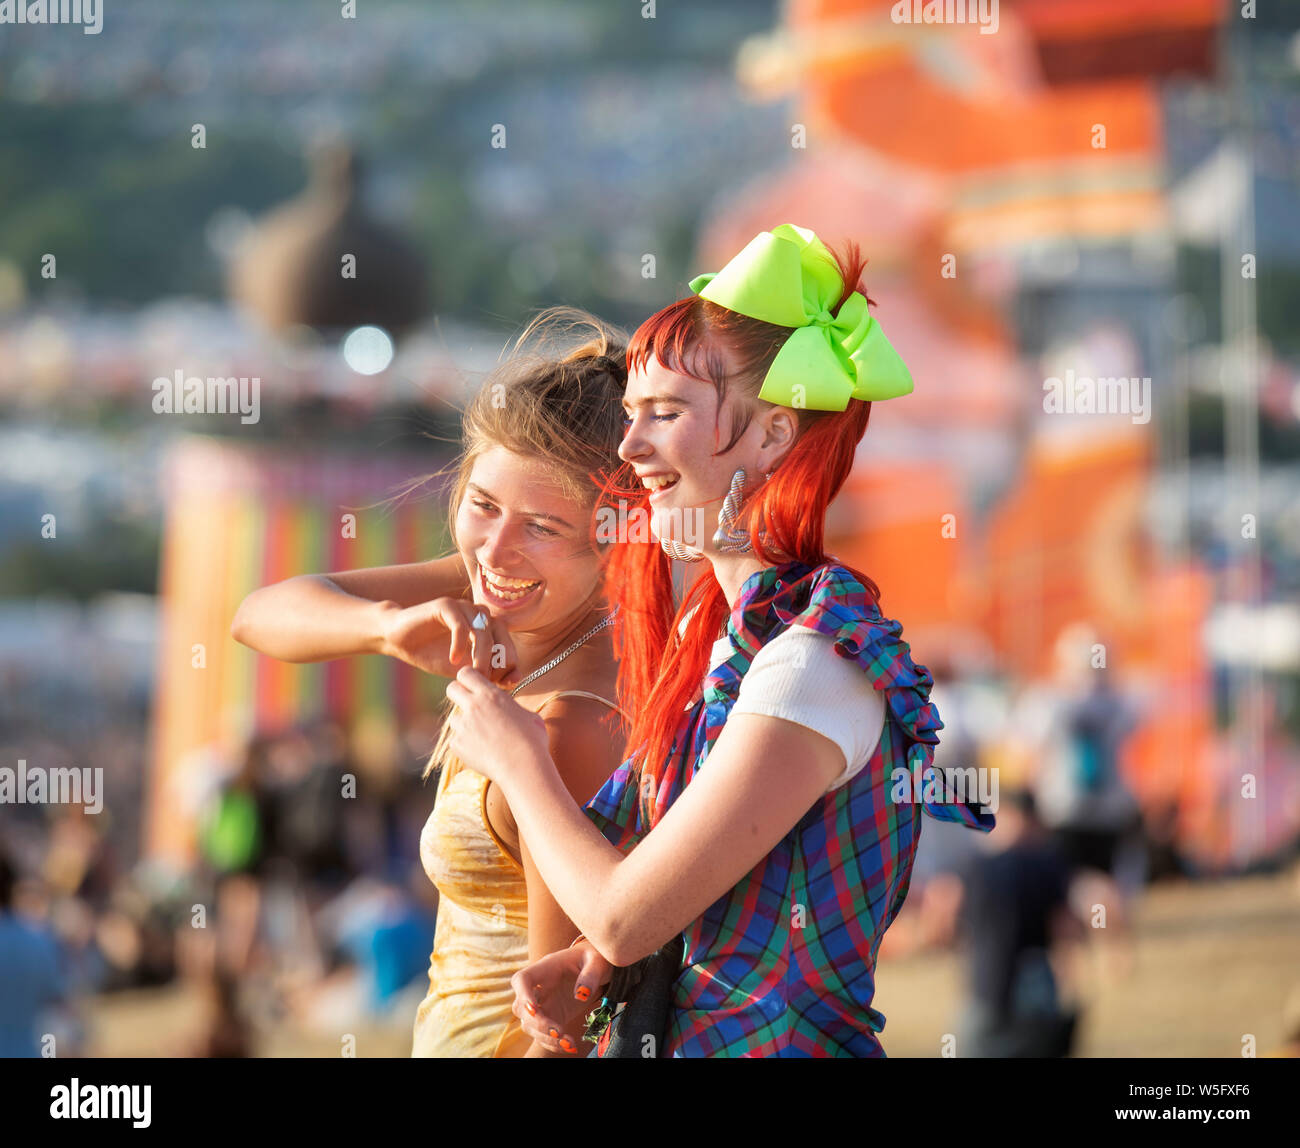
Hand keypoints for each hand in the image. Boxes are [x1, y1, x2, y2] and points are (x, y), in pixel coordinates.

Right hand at [378, 597, 517, 683]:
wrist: (399, 639)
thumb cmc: (431, 654)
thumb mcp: (462, 668)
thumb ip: (485, 672)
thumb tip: (513, 681)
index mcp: (487, 628)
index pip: (509, 644)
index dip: (510, 665)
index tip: (505, 684)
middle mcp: (479, 614)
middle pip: (502, 635)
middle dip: (499, 660)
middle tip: (488, 680)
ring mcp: (463, 607)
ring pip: (484, 630)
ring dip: (481, 655)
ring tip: (472, 673)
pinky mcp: (446, 605)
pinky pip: (461, 624)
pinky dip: (460, 644)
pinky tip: (452, 660)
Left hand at [444, 666, 549, 784]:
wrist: (522, 767)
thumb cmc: (532, 741)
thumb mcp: (528, 716)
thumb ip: (511, 708)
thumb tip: (511, 710)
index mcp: (490, 695)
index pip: (466, 673)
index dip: (469, 679)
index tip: (475, 687)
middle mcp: (473, 706)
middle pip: (451, 688)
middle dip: (458, 694)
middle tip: (470, 706)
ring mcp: (462, 726)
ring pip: (454, 719)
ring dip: (464, 725)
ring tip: (484, 737)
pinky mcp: (457, 744)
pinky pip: (456, 741)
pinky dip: (466, 745)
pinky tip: (482, 752)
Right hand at [511, 942, 613, 1053]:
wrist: (595, 967)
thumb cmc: (594, 958)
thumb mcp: (597, 961)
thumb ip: (590, 975)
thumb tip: (581, 994)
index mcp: (545, 968)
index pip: (522, 980)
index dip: (522, 995)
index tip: (533, 1010)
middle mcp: (538, 987)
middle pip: (521, 1008)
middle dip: (537, 1024)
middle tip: (559, 1032)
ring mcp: (542, 1004)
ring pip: (529, 1025)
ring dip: (545, 1038)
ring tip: (569, 1044)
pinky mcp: (551, 1017)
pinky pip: (544, 1034)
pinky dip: (554, 1044)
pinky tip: (571, 1047)